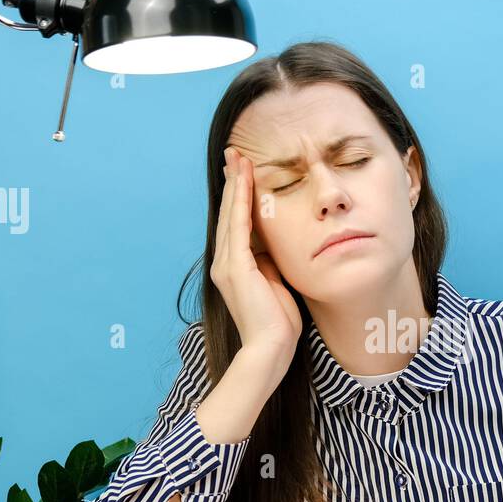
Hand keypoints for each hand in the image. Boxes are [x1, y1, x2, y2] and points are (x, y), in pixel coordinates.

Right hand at [210, 145, 302, 364]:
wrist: (270, 348)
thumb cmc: (278, 322)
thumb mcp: (275, 283)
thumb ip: (270, 263)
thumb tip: (274, 246)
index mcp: (234, 267)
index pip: (236, 222)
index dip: (239, 194)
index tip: (243, 170)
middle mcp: (224, 262)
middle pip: (229, 212)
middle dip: (233, 181)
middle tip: (234, 153)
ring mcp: (227, 264)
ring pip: (232, 214)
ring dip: (235, 184)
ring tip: (238, 158)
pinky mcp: (235, 267)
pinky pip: (239, 226)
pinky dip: (241, 201)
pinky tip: (244, 181)